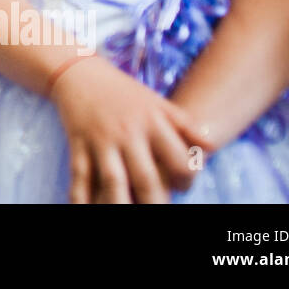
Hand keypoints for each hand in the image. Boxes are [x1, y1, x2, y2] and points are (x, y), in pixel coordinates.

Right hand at [50, 56, 211, 203]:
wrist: (79, 73)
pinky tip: (84, 208)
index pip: (179, 160)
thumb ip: (186, 125)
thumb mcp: (158, 103)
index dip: (186, 180)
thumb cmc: (124, 93)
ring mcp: (101, 140)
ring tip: (126, 215)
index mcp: (152, 122)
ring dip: (119, 204)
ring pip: (113, 181)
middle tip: (159, 211)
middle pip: (146, 177)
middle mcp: (128, 133)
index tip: (181, 187)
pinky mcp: (78, 145)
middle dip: (155, 203)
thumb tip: (211, 148)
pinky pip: (79, 176)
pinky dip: (80, 196)